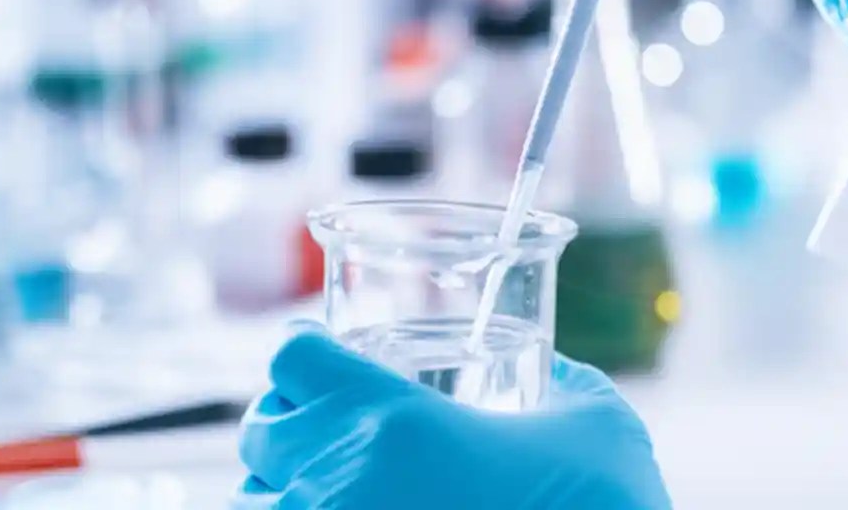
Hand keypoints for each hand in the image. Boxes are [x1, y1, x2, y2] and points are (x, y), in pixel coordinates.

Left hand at [234, 329, 671, 508]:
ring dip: (274, 488)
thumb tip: (553, 371)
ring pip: (248, 500)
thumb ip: (564, 381)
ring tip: (319, 489)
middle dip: (287, 424)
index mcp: (394, 418)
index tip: (323, 361)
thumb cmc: (599, 505)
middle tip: (327, 430)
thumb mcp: (596, 425)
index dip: (305, 354)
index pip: (291, 358)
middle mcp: (343, 476)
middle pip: (260, 429)